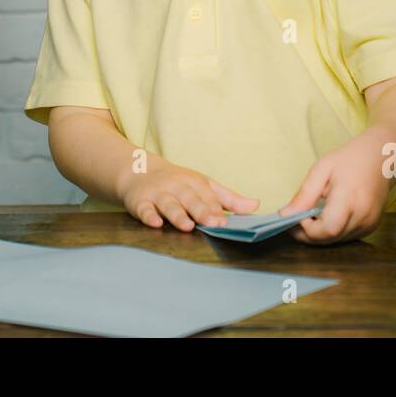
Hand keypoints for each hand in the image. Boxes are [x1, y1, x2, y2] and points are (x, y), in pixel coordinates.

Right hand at [120, 157, 258, 230]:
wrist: (139, 171)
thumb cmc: (177, 183)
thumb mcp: (203, 185)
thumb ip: (229, 199)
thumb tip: (256, 206)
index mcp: (195, 183)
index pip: (208, 196)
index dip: (217, 209)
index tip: (227, 222)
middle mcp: (177, 187)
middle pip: (190, 199)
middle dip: (202, 211)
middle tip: (213, 223)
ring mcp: (158, 194)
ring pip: (169, 205)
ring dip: (178, 215)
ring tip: (187, 226)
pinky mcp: (140, 202)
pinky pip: (144, 209)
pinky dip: (148, 216)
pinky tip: (155, 223)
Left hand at [278, 128, 393, 243]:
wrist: (382, 158)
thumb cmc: (349, 159)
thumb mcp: (322, 169)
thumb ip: (305, 194)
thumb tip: (285, 215)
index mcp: (351, 198)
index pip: (327, 228)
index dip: (307, 229)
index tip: (295, 217)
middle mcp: (363, 216)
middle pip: (330, 238)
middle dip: (307, 234)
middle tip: (293, 222)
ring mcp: (369, 224)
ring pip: (336, 241)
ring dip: (319, 234)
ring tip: (308, 218)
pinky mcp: (371, 227)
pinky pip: (345, 237)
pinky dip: (331, 232)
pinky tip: (324, 218)